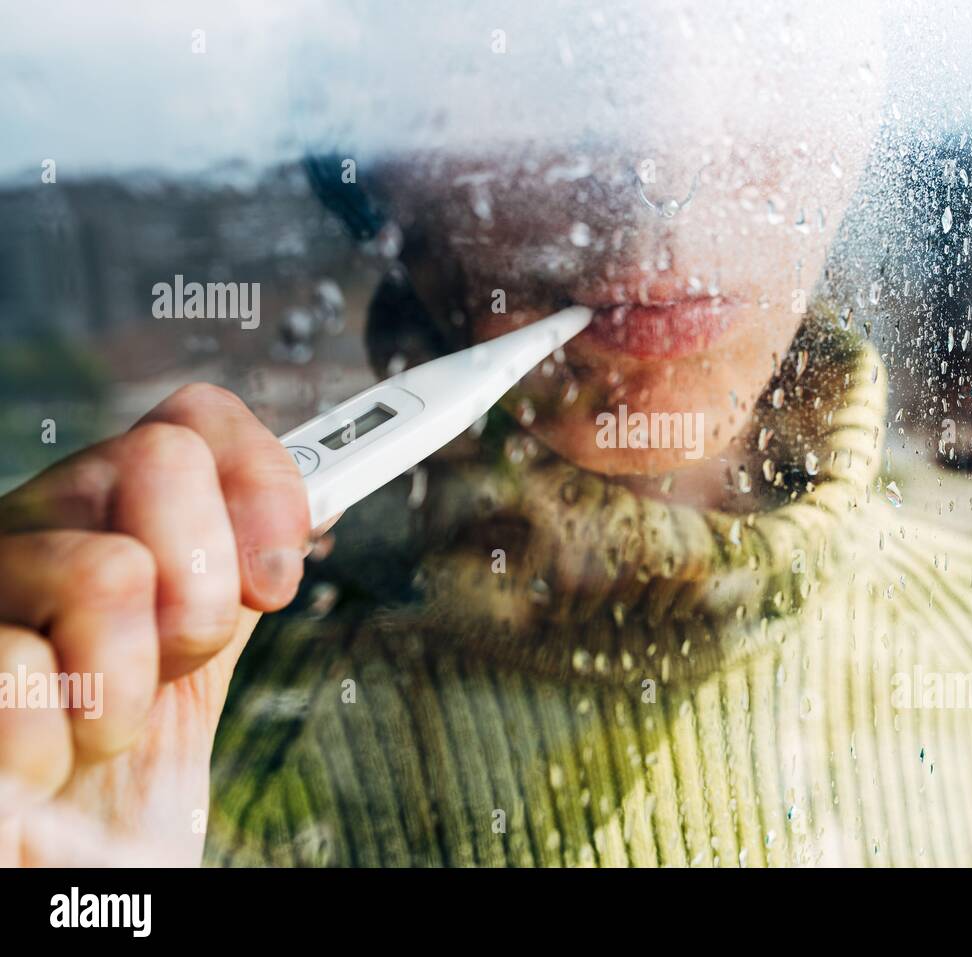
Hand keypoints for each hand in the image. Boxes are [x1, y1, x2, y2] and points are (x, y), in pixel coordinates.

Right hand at [0, 384, 310, 865]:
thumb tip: (328, 488)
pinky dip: (51, 747)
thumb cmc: (121, 794)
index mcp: (98, 526)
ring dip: (130, 689)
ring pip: (110, 567)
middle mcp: (28, 534)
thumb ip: (237, 574)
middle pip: (161, 459)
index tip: (279, 580)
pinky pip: (20, 669)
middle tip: (169, 666)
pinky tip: (32, 769)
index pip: (190, 420)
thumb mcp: (195, 666)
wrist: (65, 878)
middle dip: (204, 592)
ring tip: (92, 731)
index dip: (262, 480)